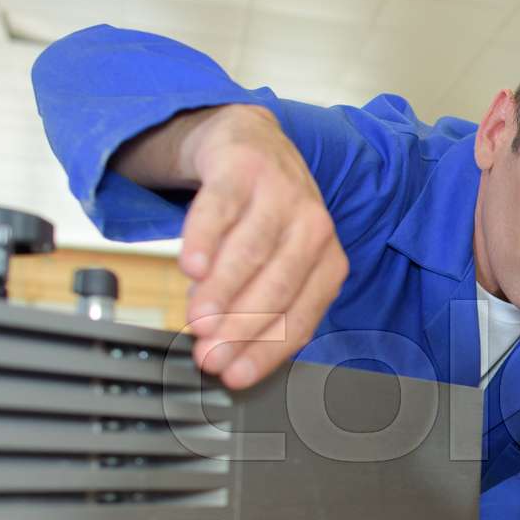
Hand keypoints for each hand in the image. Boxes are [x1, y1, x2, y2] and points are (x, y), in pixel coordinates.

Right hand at [157, 105, 347, 387]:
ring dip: (223, 291)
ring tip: (197, 321)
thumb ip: (256, 303)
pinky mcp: (245, 168)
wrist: (250, 143)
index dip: (266, 350)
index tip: (234, 376)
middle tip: (209, 355)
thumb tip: (224, 354)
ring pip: (252, 250)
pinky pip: (222, 208)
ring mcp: (282, 195)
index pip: (300, 316)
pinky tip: (191, 267)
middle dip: (242, 327)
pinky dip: (206, 239)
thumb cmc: (264, 216)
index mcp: (328, 260)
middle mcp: (313, 227)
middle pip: (279, 286)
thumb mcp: (277, 260)